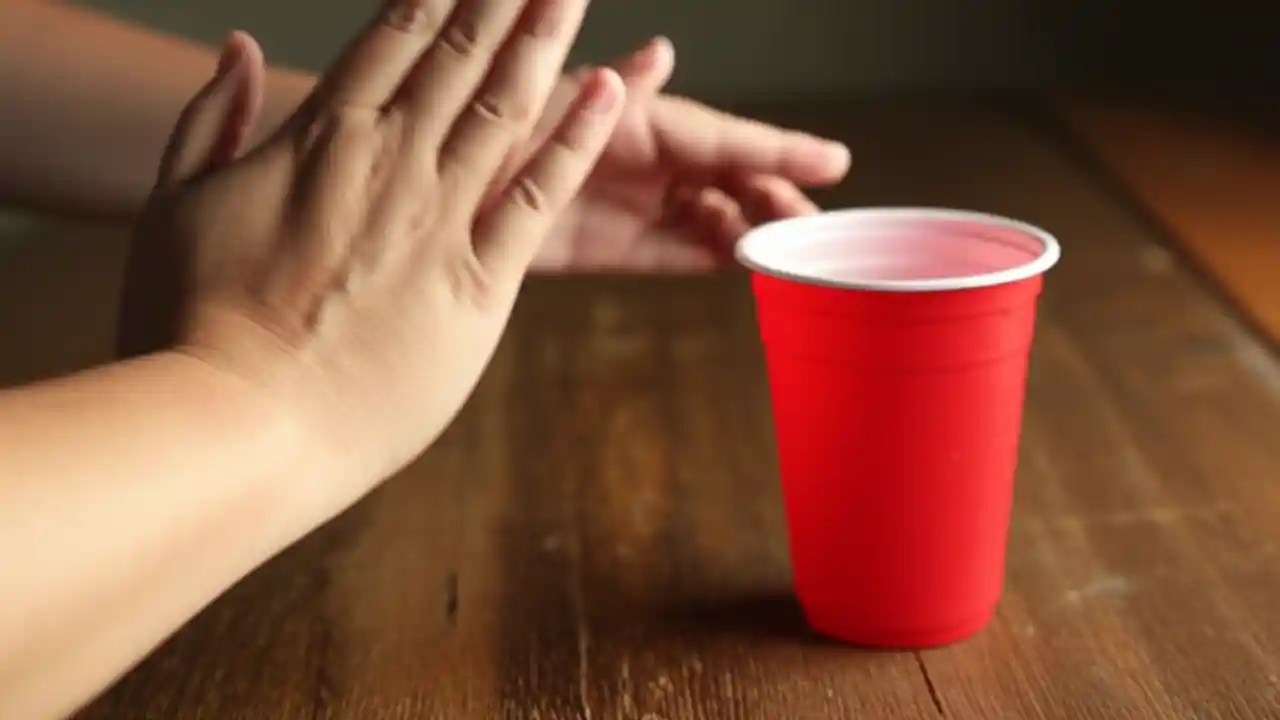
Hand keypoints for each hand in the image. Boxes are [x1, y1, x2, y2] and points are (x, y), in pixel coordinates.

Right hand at [119, 0, 623, 505]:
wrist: (234, 428)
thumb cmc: (188, 327)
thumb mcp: (172, 205)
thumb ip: (211, 121)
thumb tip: (234, 48)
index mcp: (318, 139)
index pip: (393, 37)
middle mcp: (388, 162)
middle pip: (459, 55)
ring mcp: (437, 220)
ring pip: (506, 105)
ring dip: (546, 39)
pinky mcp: (477, 285)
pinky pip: (539, 197)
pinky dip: (577, 139)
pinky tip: (609, 89)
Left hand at [517, 38, 850, 270]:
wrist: (445, 204)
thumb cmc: (495, 137)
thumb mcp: (555, 107)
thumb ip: (614, 91)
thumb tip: (660, 53)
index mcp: (641, 120)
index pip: (725, 136)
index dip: (779, 149)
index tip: (834, 160)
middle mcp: (648, 161)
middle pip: (729, 178)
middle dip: (775, 196)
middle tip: (814, 222)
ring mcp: (638, 206)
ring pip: (713, 217)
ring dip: (751, 228)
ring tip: (785, 247)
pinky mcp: (619, 251)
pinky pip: (679, 253)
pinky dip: (712, 257)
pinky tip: (744, 264)